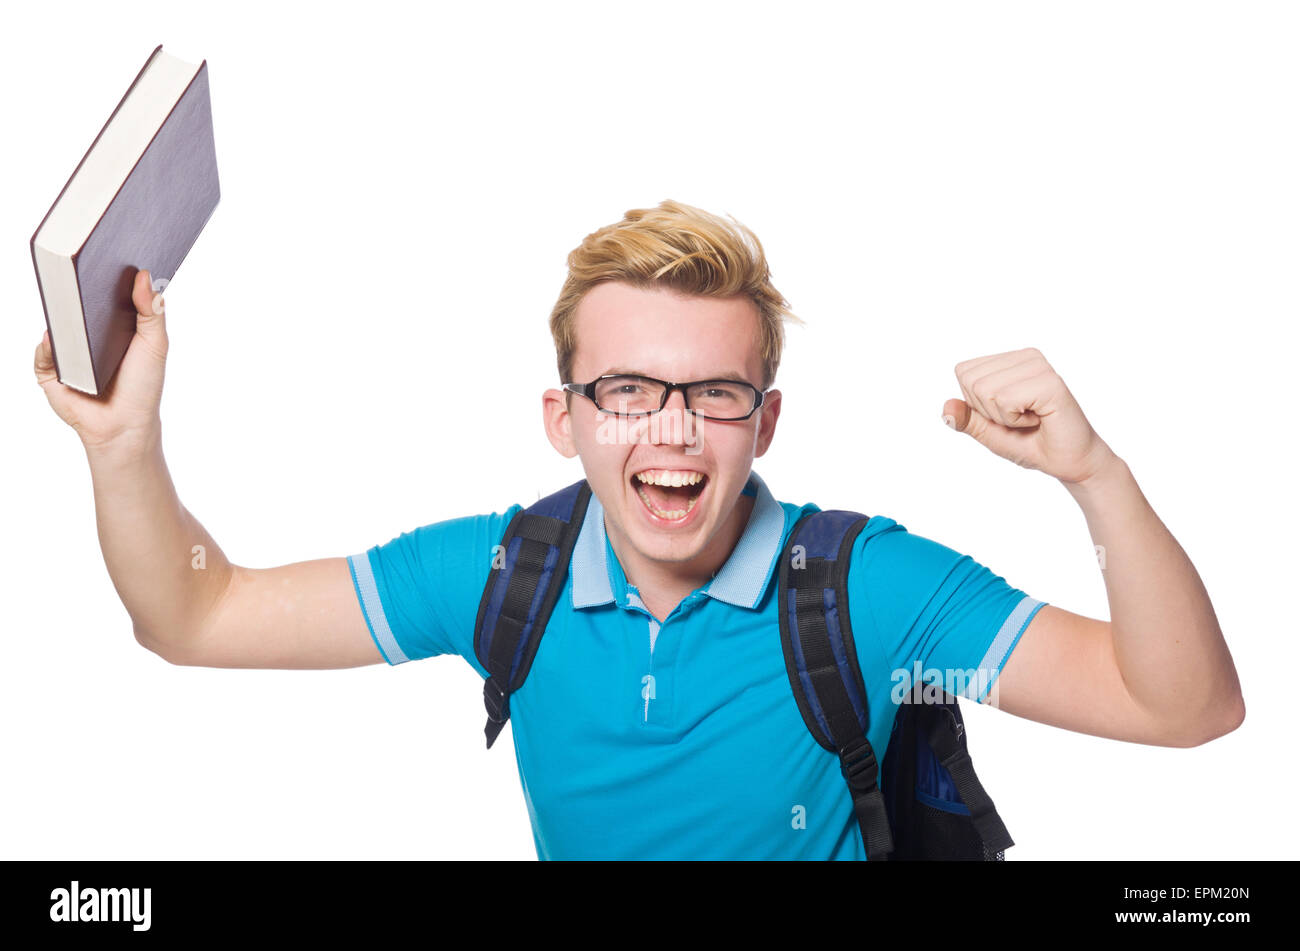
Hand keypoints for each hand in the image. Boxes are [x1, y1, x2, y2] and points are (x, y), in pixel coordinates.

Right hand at [35, 268, 168, 450]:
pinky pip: (43, 352)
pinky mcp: (49, 370)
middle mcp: (85, 334)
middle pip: (75, 303)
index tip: (106, 245)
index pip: (103, 292)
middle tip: (80, 256)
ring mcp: (66, 351)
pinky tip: (56, 335)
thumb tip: (143, 274)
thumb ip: (152, 311)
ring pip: (56, 323)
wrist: (123, 427)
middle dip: (76, 281)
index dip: (103, 271)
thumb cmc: (142, 386)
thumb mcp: (154, 345)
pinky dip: (49, 345)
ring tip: (65, 285)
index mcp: (111, 324)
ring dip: (58, 307)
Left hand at [943, 347, 1116, 484]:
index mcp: (1009, 360)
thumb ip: (967, 419)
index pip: (964, 372)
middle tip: (1020, 419)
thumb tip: (946, 407)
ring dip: (1004, 417)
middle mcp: (1025, 356)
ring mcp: (1039, 366)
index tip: (1007, 413)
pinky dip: (1016, 420)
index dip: (977, 404)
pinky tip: (1039, 419)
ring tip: (1031, 419)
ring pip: (986, 390)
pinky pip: (1006, 400)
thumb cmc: (1031, 444)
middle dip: (989, 412)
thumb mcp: (989, 433)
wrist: (1067, 463)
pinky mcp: (1050, 381)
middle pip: (972, 381)